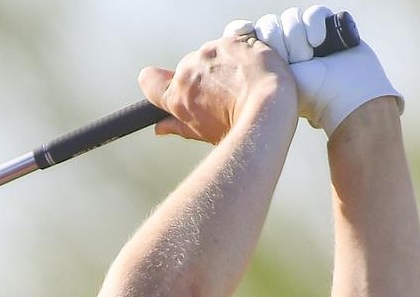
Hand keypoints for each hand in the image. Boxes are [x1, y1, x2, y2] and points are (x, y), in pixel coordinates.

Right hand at [137, 31, 293, 144]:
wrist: (270, 110)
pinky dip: (245, 55)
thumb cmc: (238, 127)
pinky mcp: (233, 41)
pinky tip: (255, 71)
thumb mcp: (204, 132)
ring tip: (246, 84)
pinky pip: (235, 45)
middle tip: (227, 94)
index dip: (158, 83)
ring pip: (213, 55)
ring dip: (226, 64)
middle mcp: (188, 71)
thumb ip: (178, 126)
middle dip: (205, 77)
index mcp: (178, 96)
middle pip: (189, 68)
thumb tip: (160, 128)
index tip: (170, 87)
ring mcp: (210, 52)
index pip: (149, 81)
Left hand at [235, 6, 401, 135]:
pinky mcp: (329, 26)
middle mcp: (287, 44)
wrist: (344, 98)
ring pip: (291, 18)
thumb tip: (222, 60)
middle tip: (289, 61)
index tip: (243, 32)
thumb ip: (248, 77)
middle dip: (278, 40)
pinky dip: (315, 24)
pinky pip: (314, 13)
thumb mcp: (270, 89)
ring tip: (307, 58)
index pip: (249, 33)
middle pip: (269, 24)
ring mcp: (307, 34)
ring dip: (297, 37)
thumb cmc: (309, 100)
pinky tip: (319, 41)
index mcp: (269, 58)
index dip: (244, 31)